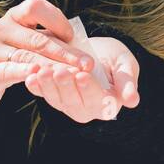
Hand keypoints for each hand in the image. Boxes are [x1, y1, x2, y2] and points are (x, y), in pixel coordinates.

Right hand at [0, 0, 94, 108]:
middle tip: (86, 64)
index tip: (73, 37)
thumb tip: (81, 45)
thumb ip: (48, 40)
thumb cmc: (11, 56)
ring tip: (71, 74)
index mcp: (14, 16)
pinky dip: (23, 72)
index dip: (57, 20)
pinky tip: (38, 74)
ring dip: (51, 66)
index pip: (35, 7)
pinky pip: (6, 71)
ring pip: (26, 56)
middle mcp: (0, 28)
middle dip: (65, 52)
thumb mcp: (27, 42)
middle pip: (37, 38)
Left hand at [24, 34, 140, 122]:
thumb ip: (127, 82)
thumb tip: (133, 101)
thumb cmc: (115, 59)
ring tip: (43, 71)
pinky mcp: (53, 96)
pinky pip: (43, 94)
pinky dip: (36, 87)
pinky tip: (30, 77)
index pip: (97, 99)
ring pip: (56, 100)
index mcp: (107, 105)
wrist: (96, 52)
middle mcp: (86, 110)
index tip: (82, 75)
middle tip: (60, 71)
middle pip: (74, 102)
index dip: (89, 88)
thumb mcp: (126, 65)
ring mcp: (67, 105)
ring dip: (48, 86)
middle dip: (66, 86)